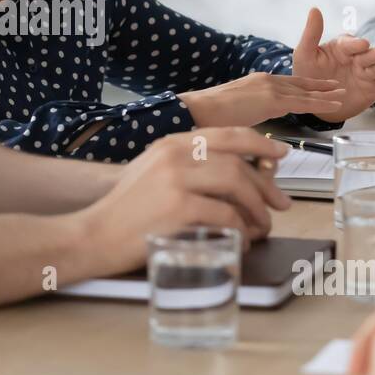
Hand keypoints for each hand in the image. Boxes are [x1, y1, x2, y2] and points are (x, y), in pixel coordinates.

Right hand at [77, 127, 290, 276]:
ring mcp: (175, 179)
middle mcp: (173, 154)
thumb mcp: (153, 174)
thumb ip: (189, 167)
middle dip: (265, 185)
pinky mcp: (178, 208)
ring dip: (256, 208)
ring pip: (236, 184)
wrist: (93, 236)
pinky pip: (225, 216)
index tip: (280, 154)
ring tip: (262, 226)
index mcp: (170, 143)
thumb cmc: (125, 212)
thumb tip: (239, 177)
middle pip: (237, 161)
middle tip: (281, 204)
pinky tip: (241, 240)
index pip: (226, 134)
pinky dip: (241, 230)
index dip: (259, 142)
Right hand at [177, 72, 344, 126]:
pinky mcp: (273, 99)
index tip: (313, 87)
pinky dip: (322, 102)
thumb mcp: (233, 113)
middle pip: (298, 83)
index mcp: (254, 82)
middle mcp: (264, 80)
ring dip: (325, 93)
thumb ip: (248, 116)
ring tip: (342, 95)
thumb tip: (256, 125)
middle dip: (318, 85)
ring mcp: (270, 88)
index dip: (301, 86)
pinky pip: (305, 101)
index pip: (284, 84)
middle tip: (335, 86)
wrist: (198, 110)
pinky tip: (336, 105)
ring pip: (305, 91)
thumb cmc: (207, 117)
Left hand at [290, 8, 374, 121]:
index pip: (351, 43)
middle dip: (372, 54)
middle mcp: (357, 57)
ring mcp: (367, 71)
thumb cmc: (308, 74)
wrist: (315, 103)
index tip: (361, 45)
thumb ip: (311, 34)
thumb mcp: (304, 54)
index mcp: (342, 47)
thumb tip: (314, 9)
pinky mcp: (374, 86)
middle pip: (370, 53)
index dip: (357, 44)